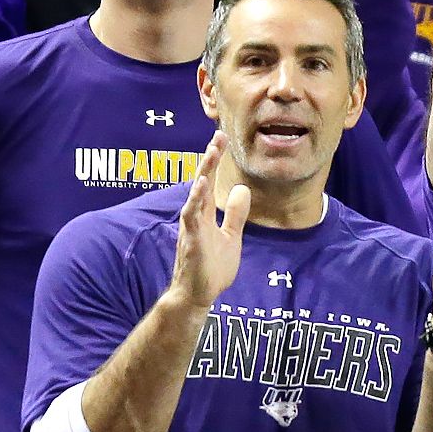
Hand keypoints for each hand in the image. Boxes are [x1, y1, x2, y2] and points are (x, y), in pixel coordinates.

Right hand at [168, 132, 250, 309]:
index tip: (222, 138)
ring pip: (195, 195)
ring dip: (203, 174)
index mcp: (204, 215)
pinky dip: (194, 201)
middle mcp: (195, 217)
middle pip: (201, 182)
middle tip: (218, 136)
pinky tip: (200, 186)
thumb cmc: (211, 268)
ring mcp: (191, 228)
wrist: (197, 296)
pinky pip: (191, 218)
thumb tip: (242, 189)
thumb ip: (235, 214)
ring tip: (211, 154)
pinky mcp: (191, 242)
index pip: (209, 182)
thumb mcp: (231, 237)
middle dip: (209, 159)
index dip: (215, 161)